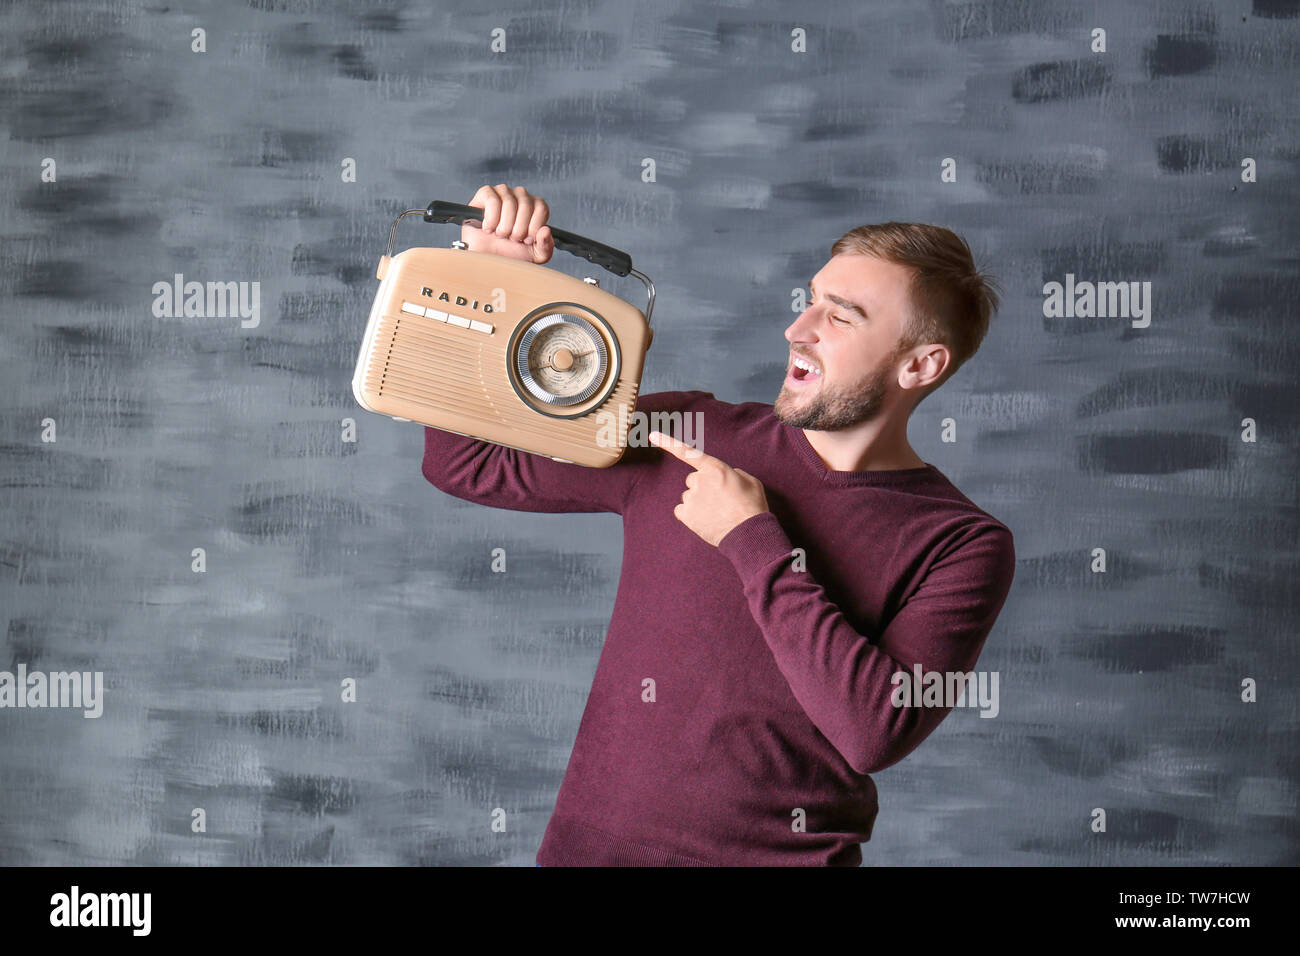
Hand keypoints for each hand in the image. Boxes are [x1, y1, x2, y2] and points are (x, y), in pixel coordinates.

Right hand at [461, 183, 553, 263]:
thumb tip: (546, 230)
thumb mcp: (535, 255)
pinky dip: (491, 219)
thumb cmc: (511, 252)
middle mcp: (521, 195)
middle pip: (526, 205)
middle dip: (518, 229)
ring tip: (499, 234)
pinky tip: (488, 228)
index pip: (541, 208)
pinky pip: (493, 201)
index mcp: (536, 206)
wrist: (488, 256)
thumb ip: (546, 246)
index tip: (526, 240)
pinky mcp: (486, 193)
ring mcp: (504, 191)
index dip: (533, 228)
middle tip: (511, 238)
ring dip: (504, 226)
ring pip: (509, 203)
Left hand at [649, 430, 769, 546]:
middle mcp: (699, 479)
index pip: (687, 452)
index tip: (652, 436)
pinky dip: (690, 515)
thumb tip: (726, 475)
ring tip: (716, 513)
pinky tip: (705, 520)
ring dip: (698, 502)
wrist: (747, 533)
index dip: (668, 443)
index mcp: (715, 468)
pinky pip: (681, 510)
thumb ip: (734, 473)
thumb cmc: (752, 507)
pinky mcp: (686, 514)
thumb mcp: (751, 481)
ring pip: (688, 496)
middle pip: (692, 479)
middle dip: (702, 487)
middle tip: (719, 500)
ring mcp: (691, 497)